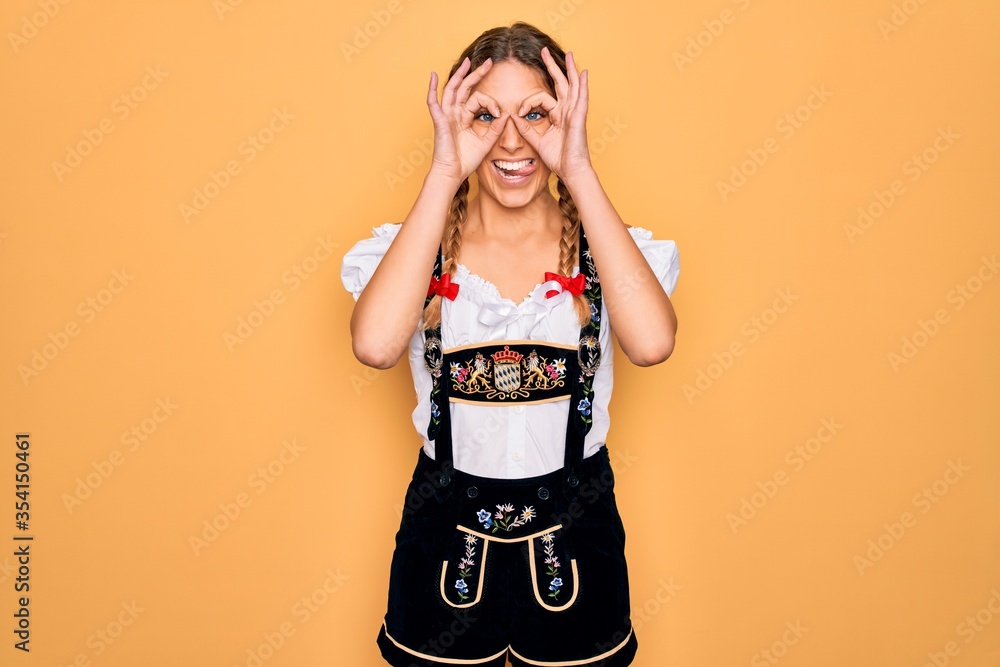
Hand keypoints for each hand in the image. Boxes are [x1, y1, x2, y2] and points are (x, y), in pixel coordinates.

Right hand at [426, 58, 509, 183]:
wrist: (453, 173)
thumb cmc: (466, 160)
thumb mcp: (486, 142)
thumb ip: (496, 128)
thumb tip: (507, 114)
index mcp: (465, 118)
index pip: (478, 100)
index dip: (491, 103)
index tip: (500, 113)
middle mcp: (455, 114)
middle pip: (465, 88)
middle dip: (476, 74)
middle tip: (488, 62)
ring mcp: (447, 116)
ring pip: (452, 90)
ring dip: (459, 75)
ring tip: (467, 62)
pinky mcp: (440, 121)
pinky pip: (433, 103)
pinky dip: (431, 89)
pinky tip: (432, 76)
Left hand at [511, 49, 592, 182]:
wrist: (570, 170)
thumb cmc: (558, 158)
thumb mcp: (537, 141)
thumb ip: (526, 129)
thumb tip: (514, 118)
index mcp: (558, 116)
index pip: (544, 98)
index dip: (529, 102)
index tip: (519, 110)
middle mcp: (567, 111)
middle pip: (562, 84)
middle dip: (553, 67)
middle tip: (545, 51)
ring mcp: (574, 113)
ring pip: (573, 86)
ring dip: (570, 69)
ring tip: (570, 54)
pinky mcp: (579, 118)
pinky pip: (582, 98)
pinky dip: (583, 85)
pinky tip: (583, 73)